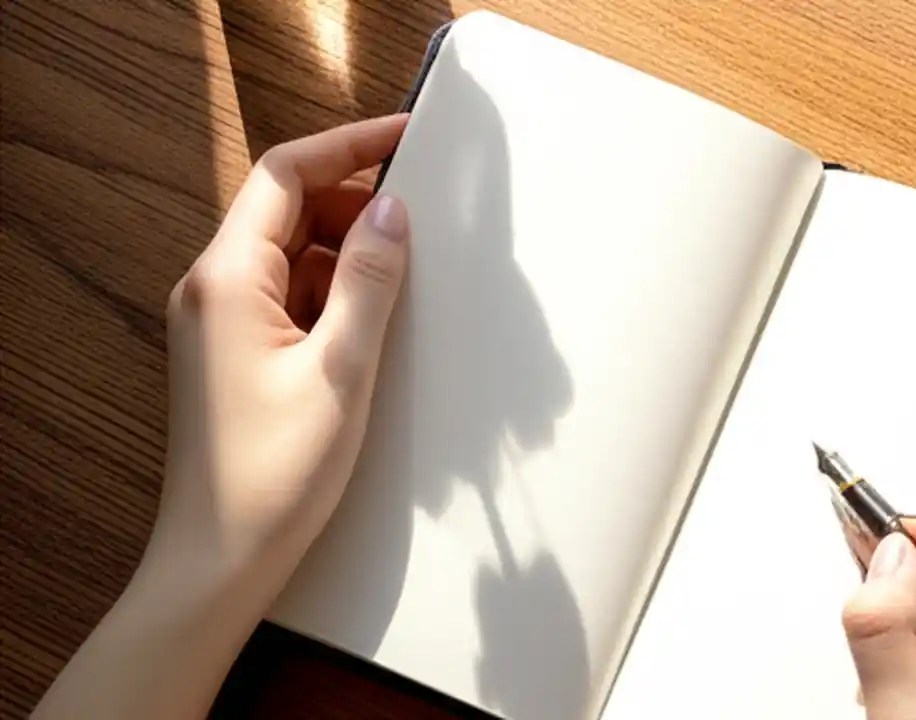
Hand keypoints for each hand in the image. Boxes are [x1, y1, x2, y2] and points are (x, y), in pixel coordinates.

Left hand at [35, 115, 410, 719]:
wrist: (222, 557)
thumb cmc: (276, 472)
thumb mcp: (342, 368)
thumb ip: (369, 282)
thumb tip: (393, 211)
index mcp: (227, 278)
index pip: (284, 174)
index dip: (347, 145)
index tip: (404, 135)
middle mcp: (213, 287)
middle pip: (287, 209)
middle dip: (354, 202)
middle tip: (421, 218)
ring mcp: (222, 321)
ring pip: (292, 253)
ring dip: (348, 252)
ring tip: (408, 275)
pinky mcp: (237, 352)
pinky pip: (289, 294)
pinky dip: (334, 291)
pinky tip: (376, 318)